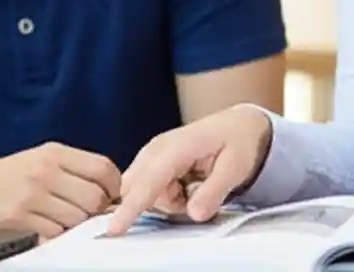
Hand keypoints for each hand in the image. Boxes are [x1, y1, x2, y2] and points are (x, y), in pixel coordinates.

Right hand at [0, 142, 119, 241]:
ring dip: (76, 224)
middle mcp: (45, 170)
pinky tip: (49, 227)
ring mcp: (32, 193)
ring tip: (64, 220)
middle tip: (88, 213)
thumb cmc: (6, 174)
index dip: (114, 186)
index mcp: (54, 152)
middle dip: (96, 210)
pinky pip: (54, 232)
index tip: (111, 195)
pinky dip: (57, 234)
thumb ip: (72, 169)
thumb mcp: (40, 158)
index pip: (102, 167)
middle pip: (94, 196)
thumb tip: (106, 189)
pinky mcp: (19, 215)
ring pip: (76, 218)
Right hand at [106, 105, 271, 235]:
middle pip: (137, 189)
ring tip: (197, 186)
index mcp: (177, 146)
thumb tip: (194, 213)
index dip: (131, 207)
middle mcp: (157, 148)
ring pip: (143, 193)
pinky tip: (187, 185)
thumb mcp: (235, 167)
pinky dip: (167, 196)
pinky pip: (149, 190)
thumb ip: (214, 191)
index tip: (114, 227)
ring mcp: (152, 154)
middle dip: (162, 203)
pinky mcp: (152, 163)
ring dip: (167, 201)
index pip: (149, 181)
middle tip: (196, 193)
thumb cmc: (237, 142)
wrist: (238, 126)